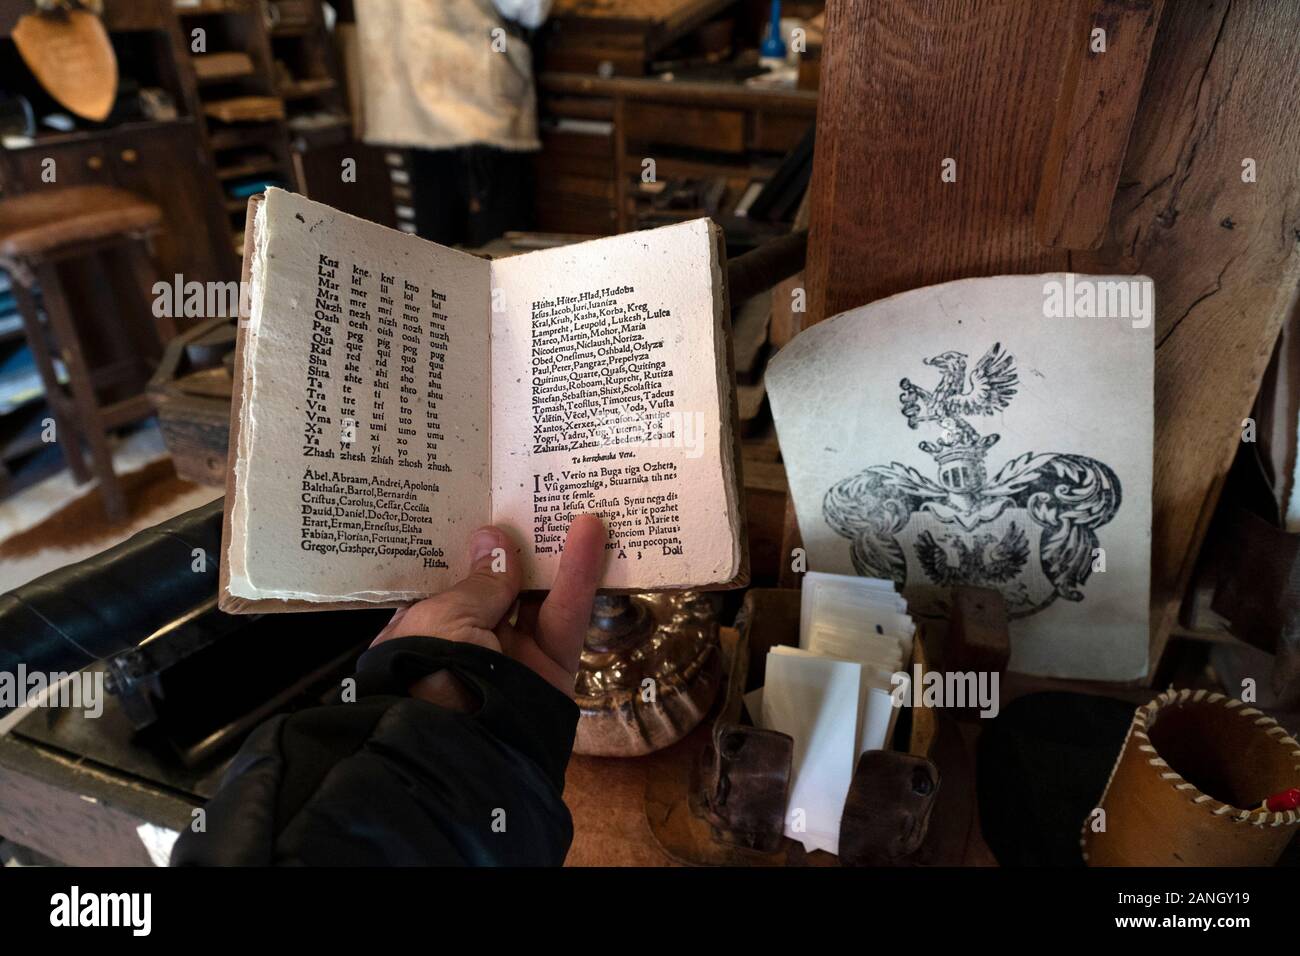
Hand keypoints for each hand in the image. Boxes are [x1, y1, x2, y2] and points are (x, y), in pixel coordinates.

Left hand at [371, 515, 605, 700]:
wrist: (461, 749)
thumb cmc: (430, 672)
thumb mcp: (444, 616)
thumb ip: (480, 580)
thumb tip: (493, 538)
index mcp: (424, 630)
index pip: (450, 581)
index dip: (470, 546)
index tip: (486, 502)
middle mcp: (468, 642)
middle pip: (501, 585)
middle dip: (517, 544)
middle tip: (534, 493)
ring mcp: (513, 656)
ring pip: (540, 596)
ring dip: (556, 550)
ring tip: (572, 500)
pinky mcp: (553, 668)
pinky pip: (567, 616)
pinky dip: (580, 575)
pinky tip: (590, 532)